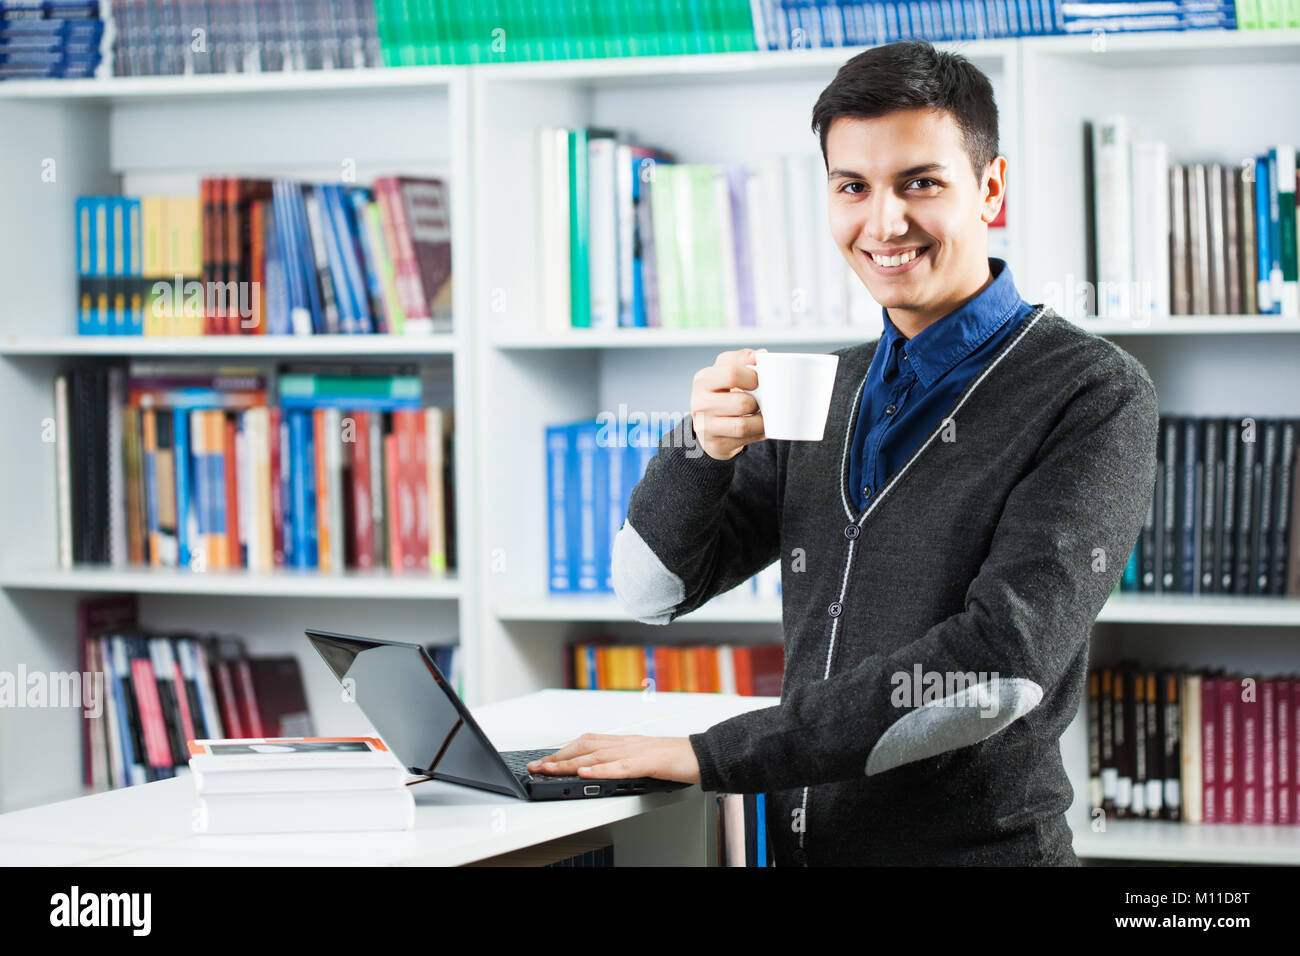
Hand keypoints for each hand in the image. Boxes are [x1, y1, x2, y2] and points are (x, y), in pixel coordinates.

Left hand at [526, 734, 701, 785]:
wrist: (702, 755)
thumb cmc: (676, 758)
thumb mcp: (643, 758)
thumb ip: (622, 761)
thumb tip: (599, 769)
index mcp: (624, 742)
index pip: (587, 742)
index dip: (563, 750)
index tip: (545, 759)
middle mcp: (626, 742)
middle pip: (585, 747)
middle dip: (558, 757)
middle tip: (537, 766)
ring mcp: (636, 751)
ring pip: (596, 755)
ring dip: (569, 762)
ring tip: (549, 768)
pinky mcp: (648, 761)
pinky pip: (620, 766)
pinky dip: (600, 769)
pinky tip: (585, 772)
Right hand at [690, 348, 766, 460]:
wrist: (709, 425)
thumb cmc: (722, 392)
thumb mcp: (726, 370)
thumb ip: (742, 358)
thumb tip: (759, 354)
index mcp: (703, 380)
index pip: (732, 374)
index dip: (753, 377)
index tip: (759, 381)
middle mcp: (699, 403)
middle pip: (741, 403)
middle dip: (759, 403)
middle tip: (761, 401)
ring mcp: (705, 426)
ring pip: (743, 425)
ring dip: (761, 421)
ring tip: (764, 415)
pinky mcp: (715, 444)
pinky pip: (744, 440)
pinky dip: (758, 433)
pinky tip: (759, 427)